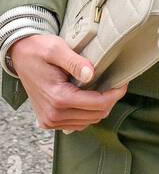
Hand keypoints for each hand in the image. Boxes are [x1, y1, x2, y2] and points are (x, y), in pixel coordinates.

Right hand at [10, 35, 127, 132]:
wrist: (20, 56)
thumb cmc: (39, 50)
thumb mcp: (57, 49)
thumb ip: (75, 62)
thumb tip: (91, 74)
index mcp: (58, 98)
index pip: (97, 104)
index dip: (115, 95)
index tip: (123, 83)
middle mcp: (53, 114)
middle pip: (95, 115)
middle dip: (110, 101)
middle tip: (115, 86)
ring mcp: (49, 120)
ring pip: (87, 122)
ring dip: (98, 109)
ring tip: (103, 91)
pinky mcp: (48, 121)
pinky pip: (75, 124)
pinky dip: (86, 114)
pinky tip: (88, 99)